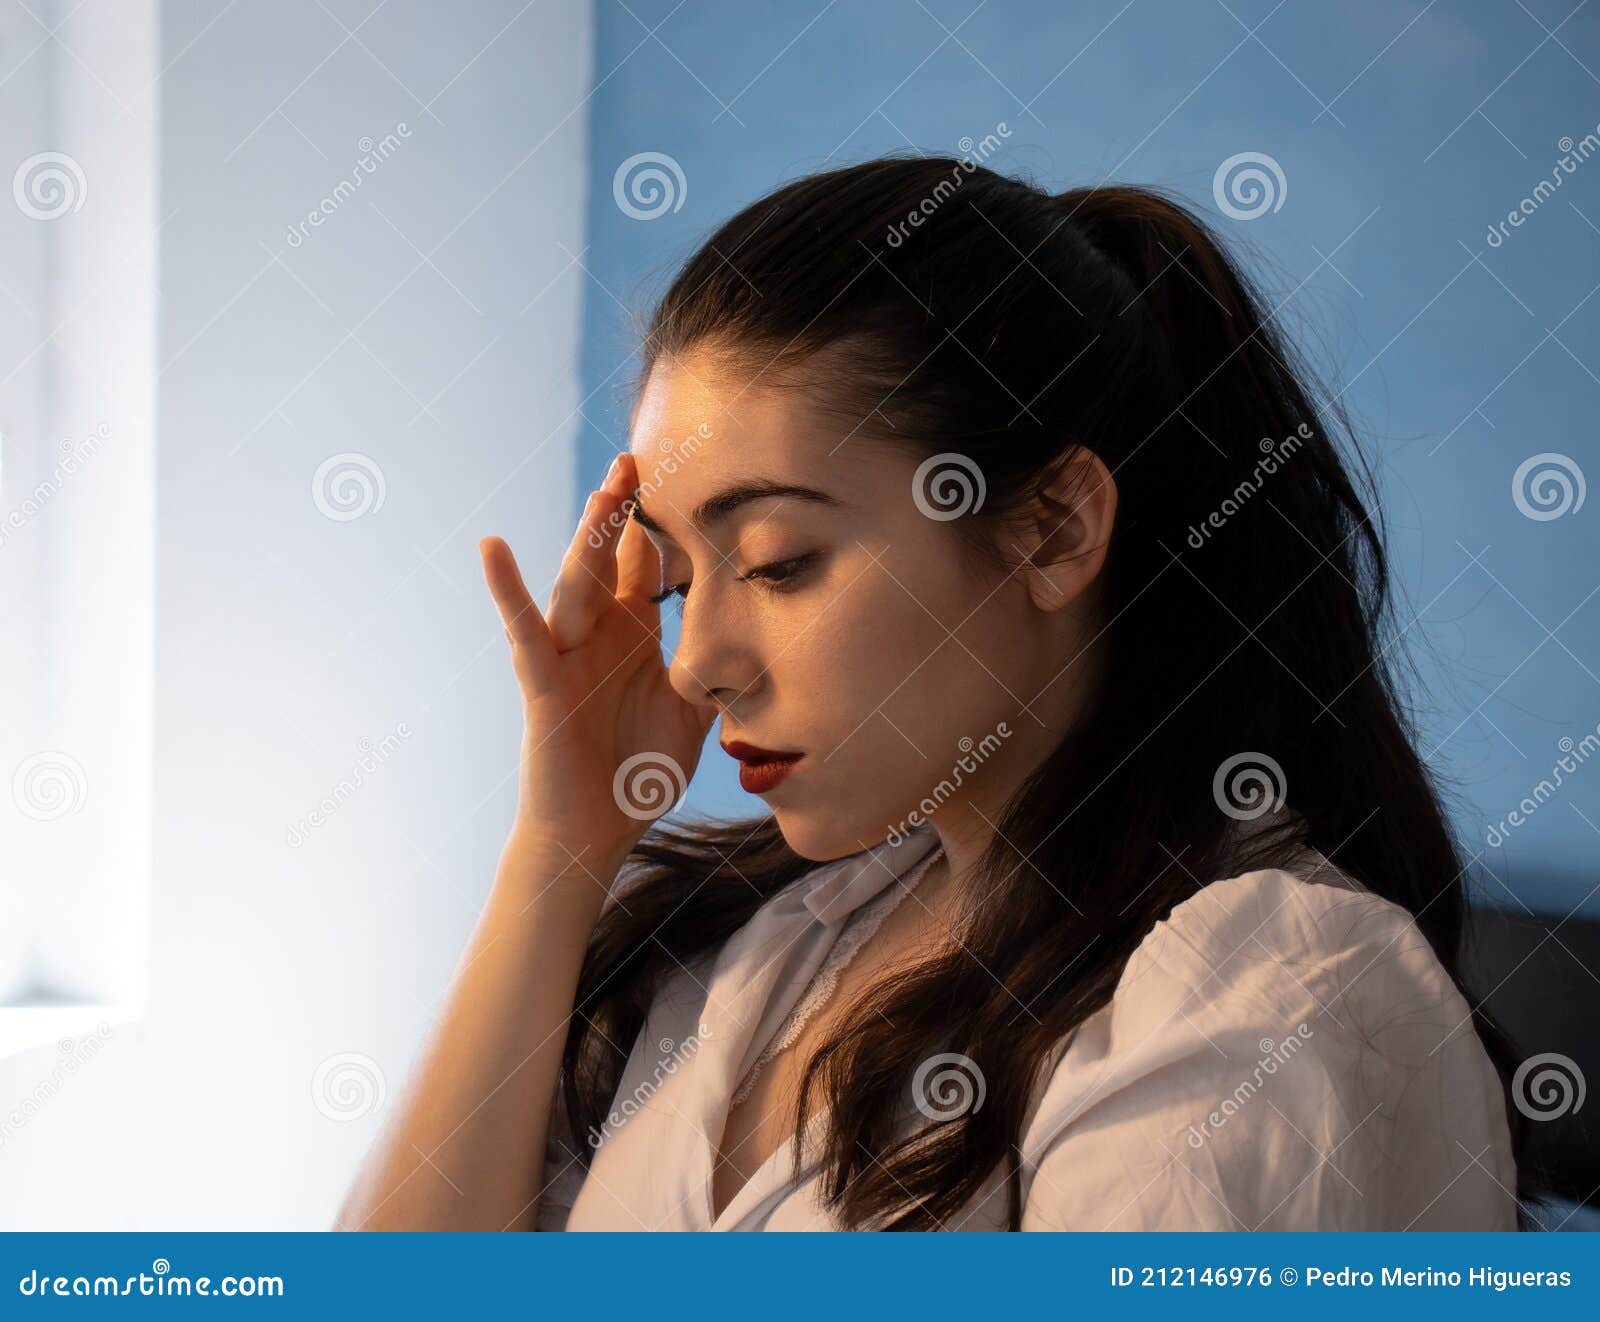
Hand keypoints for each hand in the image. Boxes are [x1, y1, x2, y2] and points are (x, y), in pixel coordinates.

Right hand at [478, 454, 715, 878]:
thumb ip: (711, 669)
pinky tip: (492, 547)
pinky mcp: (542, 683)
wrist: (598, 832)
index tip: (683, 477)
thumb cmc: (638, 774)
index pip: (647, 565)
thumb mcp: (692, 713)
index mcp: (633, 634)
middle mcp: (597, 634)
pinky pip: (524, 632)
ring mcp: (567, 654)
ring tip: (605, 491)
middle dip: (622, 511)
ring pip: (577, 584)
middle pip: (609, 559)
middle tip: (636, 459)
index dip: (661, 525)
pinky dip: (506, 589)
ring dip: (590, 538)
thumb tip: (749, 635)